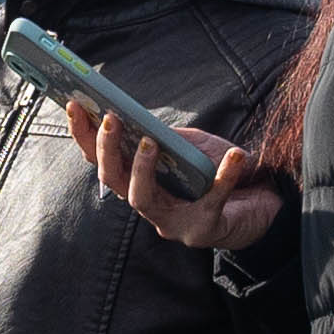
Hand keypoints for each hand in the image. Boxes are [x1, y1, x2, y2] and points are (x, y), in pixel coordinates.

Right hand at [63, 102, 283, 253]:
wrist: (258, 202)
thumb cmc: (216, 173)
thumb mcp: (191, 148)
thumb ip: (169, 138)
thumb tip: (145, 124)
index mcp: (140, 182)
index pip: (102, 160)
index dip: (83, 135)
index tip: (75, 105)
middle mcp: (149, 205)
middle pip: (113, 180)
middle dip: (107, 150)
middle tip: (110, 119)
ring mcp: (172, 222)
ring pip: (141, 198)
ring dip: (141, 169)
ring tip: (150, 142)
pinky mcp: (203, 229)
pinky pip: (213, 200)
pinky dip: (226, 176)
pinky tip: (237, 155)